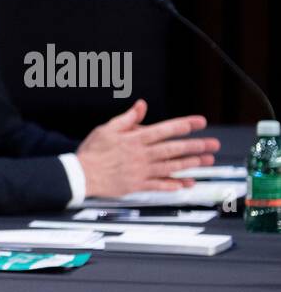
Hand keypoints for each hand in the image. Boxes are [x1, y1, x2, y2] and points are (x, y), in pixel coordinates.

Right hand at [76, 99, 219, 197]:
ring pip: (171, 166)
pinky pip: (160, 185)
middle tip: (213, 144)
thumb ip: (127, 118)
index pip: (166, 129)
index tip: (200, 122)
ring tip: (206, 161)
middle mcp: (142, 155)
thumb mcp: (107, 129)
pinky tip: (186, 183)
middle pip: (174, 148)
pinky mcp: (137, 185)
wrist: (80, 175)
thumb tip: (141, 106)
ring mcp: (141, 171)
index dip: (185, 125)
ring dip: (191, 164)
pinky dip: (174, 185)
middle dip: (196, 146)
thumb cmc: (91, 152)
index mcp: (135, 139)